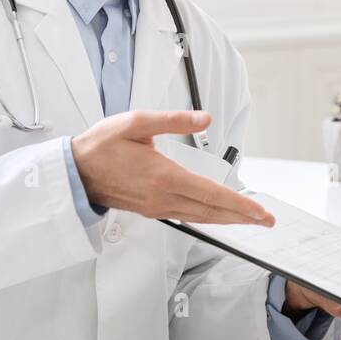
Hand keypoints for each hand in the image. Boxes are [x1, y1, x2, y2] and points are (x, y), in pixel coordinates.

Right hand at [71, 110, 272, 225]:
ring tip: (248, 220)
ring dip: (227, 219)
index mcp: (163, 176)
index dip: (239, 204)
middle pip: (211, 211)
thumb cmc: (102, 145)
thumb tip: (205, 119)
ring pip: (200, 217)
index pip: (211, 194)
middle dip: (242, 217)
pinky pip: (186, 216)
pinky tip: (216, 214)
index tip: (259, 212)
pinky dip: (207, 217)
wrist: (74, 171)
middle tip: (266, 221)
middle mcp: (162, 197)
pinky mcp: (150, 209)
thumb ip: (174, 121)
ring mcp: (156, 206)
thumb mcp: (137, 122)